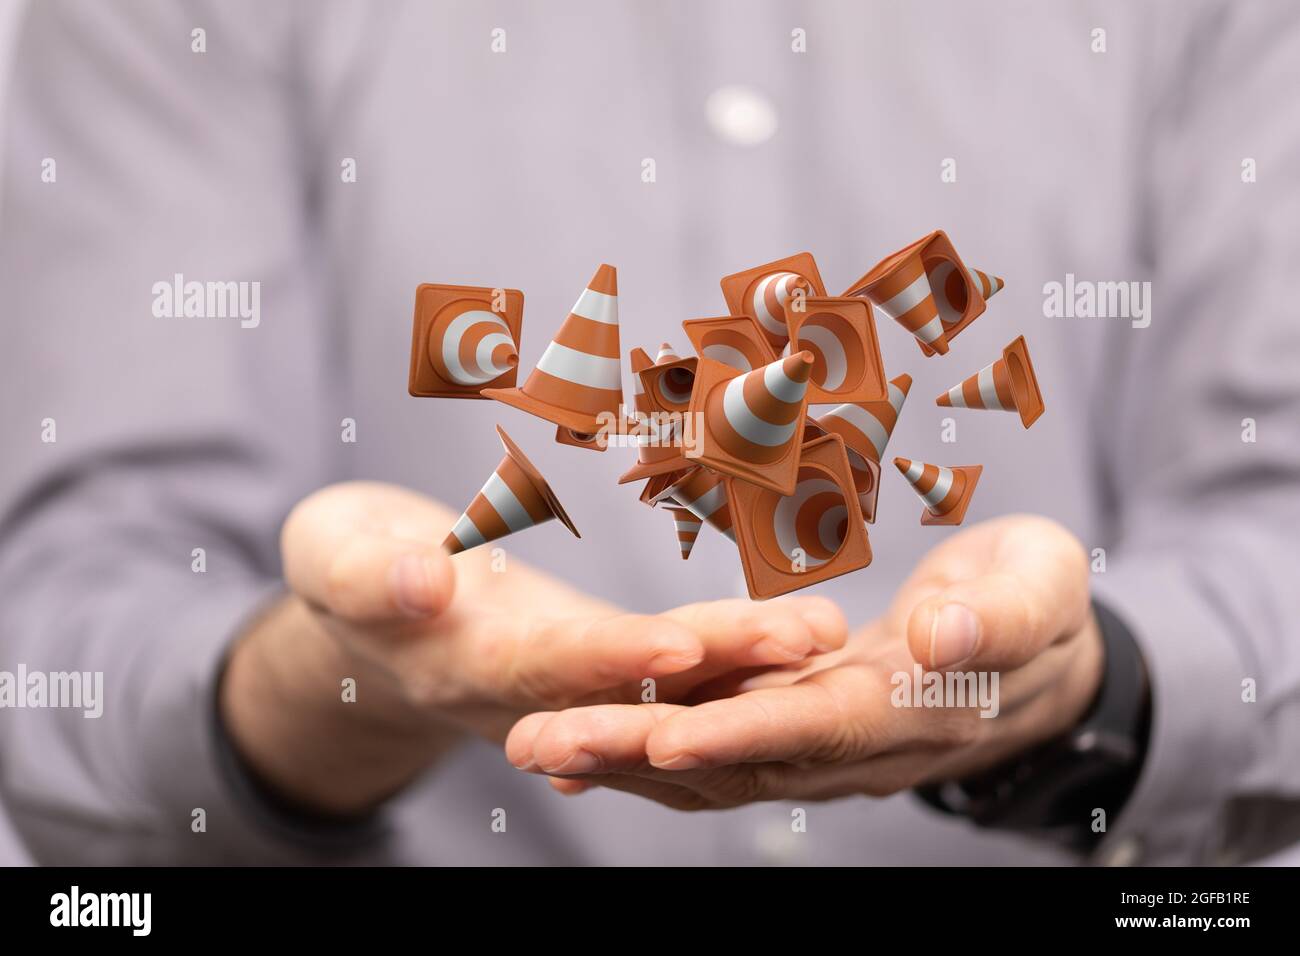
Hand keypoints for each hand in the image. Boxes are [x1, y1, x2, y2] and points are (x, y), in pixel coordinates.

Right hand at [219, 481, 847, 813]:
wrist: (373, 602)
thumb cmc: (349, 560)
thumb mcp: (334, 553)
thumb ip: (367, 573)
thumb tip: (422, 583)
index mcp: (459, 664)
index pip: (544, 668)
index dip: (609, 660)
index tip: (677, 645)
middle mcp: (528, 691)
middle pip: (630, 686)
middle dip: (718, 668)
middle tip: (803, 641)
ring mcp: (570, 680)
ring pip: (664, 681)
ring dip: (746, 664)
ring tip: (823, 632)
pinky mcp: (596, 657)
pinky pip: (670, 661)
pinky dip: (730, 651)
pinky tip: (795, 636)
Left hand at [504, 515, 1103, 808]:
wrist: (1042, 649)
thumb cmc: (1041, 600)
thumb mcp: (1044, 587)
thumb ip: (999, 616)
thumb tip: (943, 635)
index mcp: (918, 709)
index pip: (819, 728)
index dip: (744, 735)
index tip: (666, 735)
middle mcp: (860, 744)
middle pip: (742, 761)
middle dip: (643, 757)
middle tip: (546, 745)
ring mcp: (824, 742)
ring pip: (716, 764)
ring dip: (625, 760)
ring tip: (536, 747)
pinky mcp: (800, 724)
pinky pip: (718, 748)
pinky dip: (650, 754)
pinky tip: (583, 750)